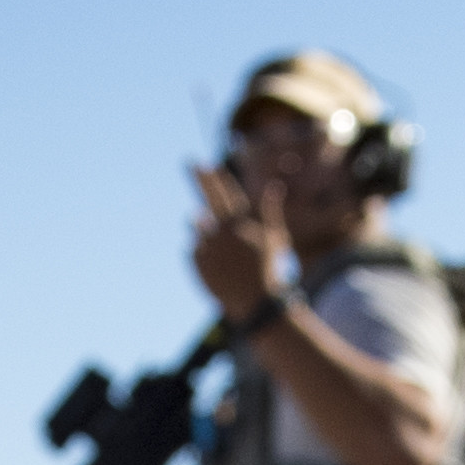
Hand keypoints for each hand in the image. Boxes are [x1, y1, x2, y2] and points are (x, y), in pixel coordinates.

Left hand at [187, 158, 285, 320]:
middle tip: (189, 162)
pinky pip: (194, 248)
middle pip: (207, 197)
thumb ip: (270, 211)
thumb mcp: (275, 238)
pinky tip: (217, 264)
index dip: (217, 179)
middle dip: (198, 178)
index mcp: (240, 223)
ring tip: (214, 240)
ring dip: (200, 224)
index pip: (226, 194)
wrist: (254, 302)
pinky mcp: (196, 260)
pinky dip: (203, 252)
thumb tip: (275, 186)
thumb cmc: (266, 268)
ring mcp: (207, 245)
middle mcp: (222, 230)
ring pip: (196, 225)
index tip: (209, 165)